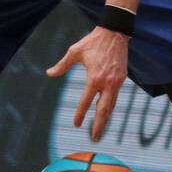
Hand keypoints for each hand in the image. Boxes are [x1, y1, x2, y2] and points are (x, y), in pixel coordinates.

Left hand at [45, 26, 129, 140]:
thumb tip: (49, 73)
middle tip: (95, 138)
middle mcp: (107, 83)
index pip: (86, 101)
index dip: (81, 114)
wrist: (115, 33)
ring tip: (101, 130)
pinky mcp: (122, 78)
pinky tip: (106, 113)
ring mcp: (117, 82)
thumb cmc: (93, 42)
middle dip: (99, 125)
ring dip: (106, 119)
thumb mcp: (74, 52)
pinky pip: (116, 97)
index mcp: (95, 78)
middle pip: (104, 110)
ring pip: (112, 105)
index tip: (76, 124)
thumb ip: (62, 65)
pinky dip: (111, 107)